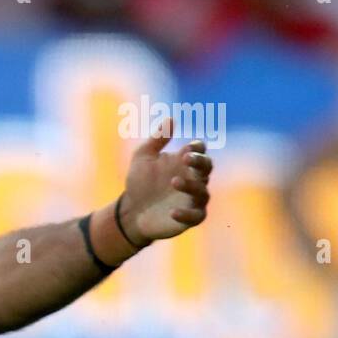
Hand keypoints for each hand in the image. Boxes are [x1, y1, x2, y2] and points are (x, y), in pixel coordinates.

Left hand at [119, 117, 213, 244]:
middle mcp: (194, 178)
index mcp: (184, 162)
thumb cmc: (139, 182)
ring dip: (190, 186)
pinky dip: (186, 214)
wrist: (130, 211)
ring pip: (202, 191)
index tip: (188, 147)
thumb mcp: (142, 158)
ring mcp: (193, 199)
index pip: (199, 150)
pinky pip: (197, 216)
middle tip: (186, 157)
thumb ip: (156, 140)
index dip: (197, 147)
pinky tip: (172, 212)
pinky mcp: (190, 217)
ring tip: (173, 182)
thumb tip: (170, 119)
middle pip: (207, 167)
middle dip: (200, 161)